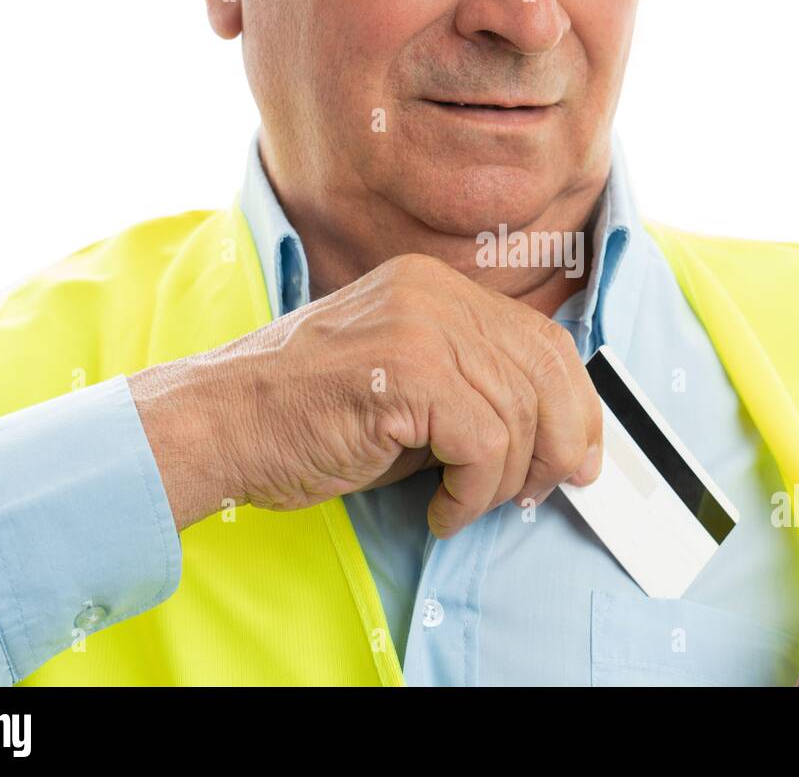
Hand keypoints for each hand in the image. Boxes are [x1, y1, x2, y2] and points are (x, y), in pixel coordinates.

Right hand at [131, 252, 602, 537]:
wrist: (217, 422)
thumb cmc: (304, 415)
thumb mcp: (406, 384)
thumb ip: (472, 388)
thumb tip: (553, 436)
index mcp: (436, 286)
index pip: (542, 338)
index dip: (576, 402)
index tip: (580, 452)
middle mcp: (434, 293)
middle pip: (546, 369)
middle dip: (561, 442)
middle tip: (540, 491)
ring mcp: (419, 325)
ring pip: (519, 413)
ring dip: (505, 481)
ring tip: (467, 506)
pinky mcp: (405, 371)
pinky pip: (484, 444)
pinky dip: (474, 494)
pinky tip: (442, 512)